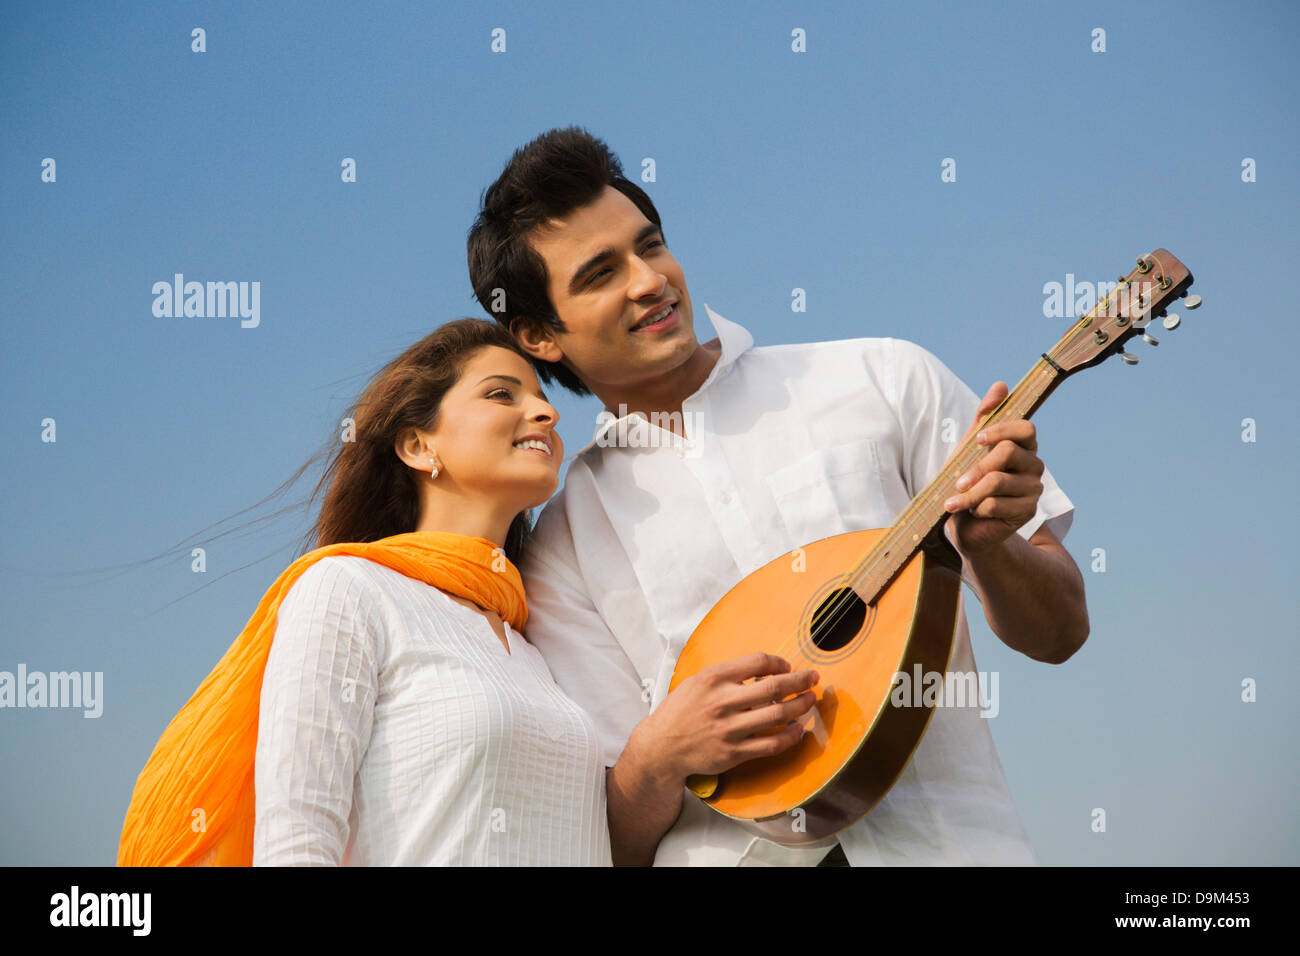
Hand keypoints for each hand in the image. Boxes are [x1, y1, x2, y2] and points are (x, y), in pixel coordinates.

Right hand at [630, 652, 818, 786]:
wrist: (662, 746)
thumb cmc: (681, 711)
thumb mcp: (698, 682)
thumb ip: (728, 675)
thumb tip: (763, 670)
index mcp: (714, 678)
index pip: (758, 661)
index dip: (779, 662)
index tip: (788, 667)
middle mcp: (723, 702)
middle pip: (774, 687)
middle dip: (801, 680)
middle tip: (813, 677)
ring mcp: (730, 729)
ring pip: (778, 715)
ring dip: (800, 706)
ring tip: (810, 700)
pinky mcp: (734, 752)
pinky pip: (771, 744)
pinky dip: (790, 736)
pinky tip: (798, 729)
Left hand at [943, 382, 1045, 556]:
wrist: (967, 524)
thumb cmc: (969, 481)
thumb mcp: (970, 448)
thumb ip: (984, 418)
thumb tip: (1001, 385)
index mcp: (1023, 447)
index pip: (1025, 429)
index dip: (1002, 430)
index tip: (978, 440)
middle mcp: (1034, 465)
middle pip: (1008, 452)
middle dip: (976, 468)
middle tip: (957, 482)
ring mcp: (1034, 489)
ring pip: (998, 481)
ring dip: (970, 493)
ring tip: (956, 502)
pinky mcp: (1028, 511)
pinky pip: (996, 504)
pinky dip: (977, 508)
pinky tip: (974, 513)